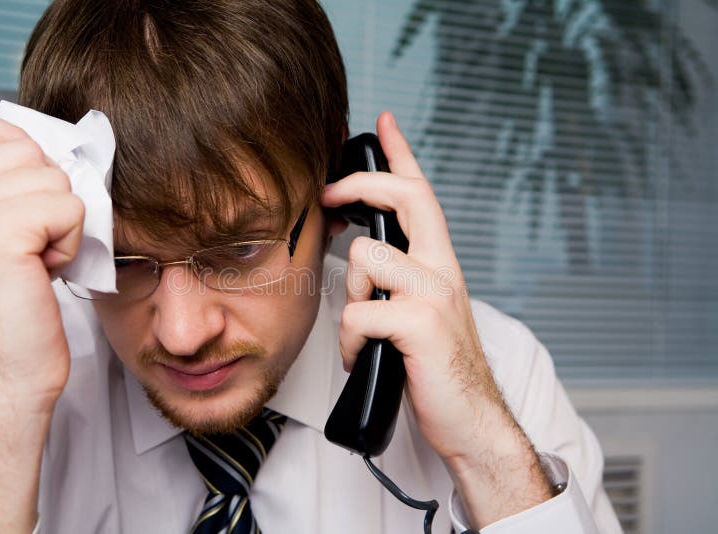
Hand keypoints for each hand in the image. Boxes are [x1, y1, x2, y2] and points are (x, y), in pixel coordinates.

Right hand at [0, 103, 83, 410]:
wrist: (1, 378)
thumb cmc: (6, 312)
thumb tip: (50, 148)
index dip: (11, 150)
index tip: (20, 201)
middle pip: (24, 147)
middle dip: (45, 197)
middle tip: (28, 249)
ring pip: (52, 176)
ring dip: (60, 223)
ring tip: (35, 263)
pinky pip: (68, 206)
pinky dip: (70, 242)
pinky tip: (45, 274)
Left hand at [321, 112, 551, 526]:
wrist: (471, 419)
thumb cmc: (439, 367)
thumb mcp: (423, 312)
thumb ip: (401, 281)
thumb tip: (362, 262)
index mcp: (440, 263)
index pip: (421, 194)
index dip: (402, 154)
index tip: (382, 123)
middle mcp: (443, 269)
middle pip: (405, 197)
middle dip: (361, 185)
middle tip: (331, 195)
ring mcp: (434, 294)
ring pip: (365, 260)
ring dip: (351, 298)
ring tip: (364, 330)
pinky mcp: (420, 324)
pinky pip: (359, 314)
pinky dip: (350, 341)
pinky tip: (364, 356)